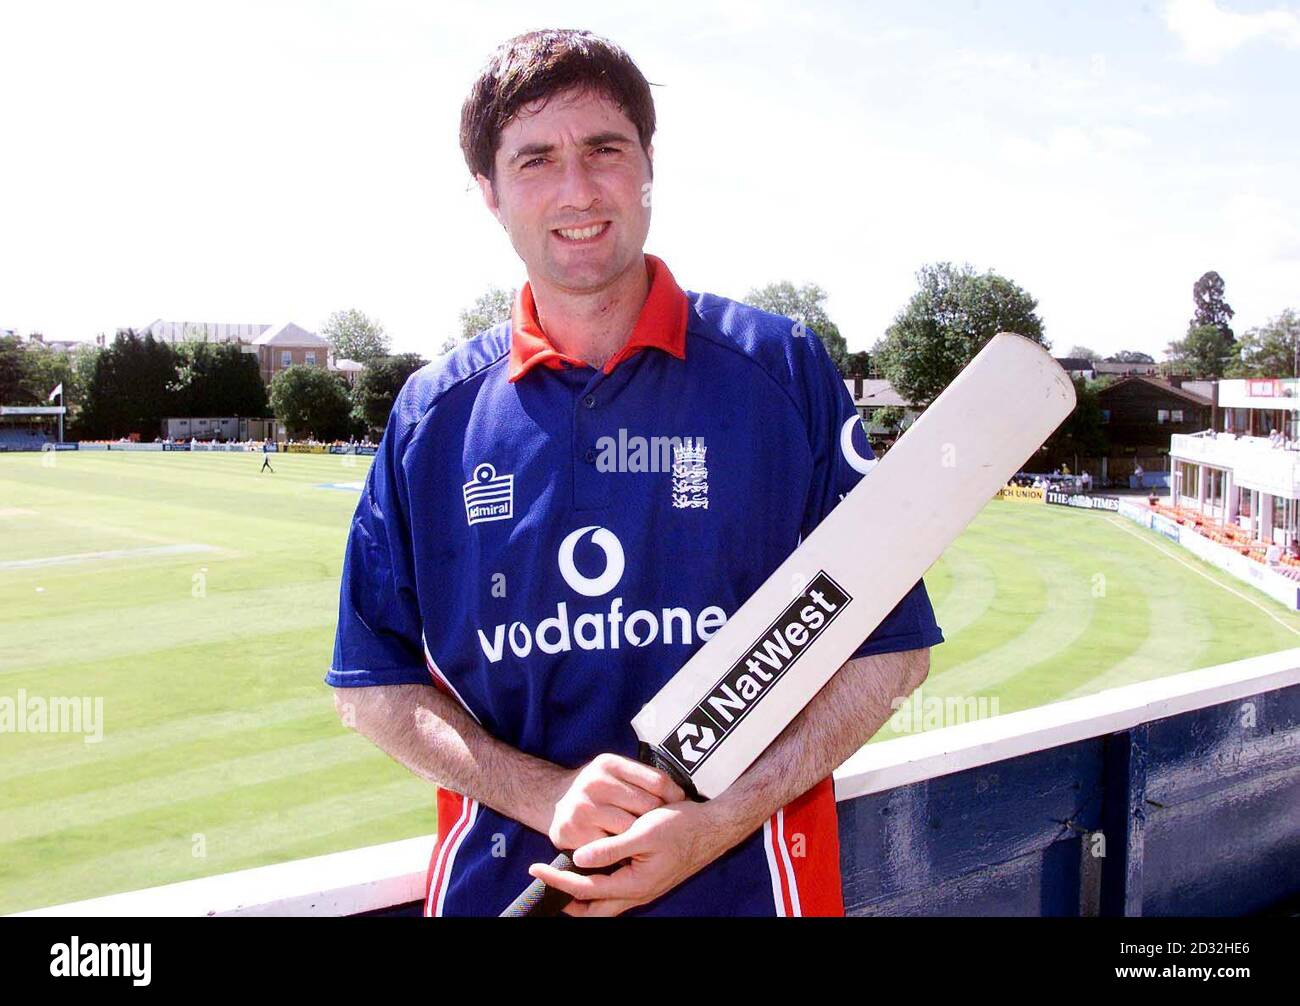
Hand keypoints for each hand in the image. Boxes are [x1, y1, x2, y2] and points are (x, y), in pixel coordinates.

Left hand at [528, 799, 734, 915]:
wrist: (714, 828)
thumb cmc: (682, 826)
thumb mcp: (645, 832)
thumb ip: (611, 848)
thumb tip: (580, 859)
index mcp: (635, 884)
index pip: (585, 889)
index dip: (558, 880)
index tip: (535, 868)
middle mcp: (637, 893)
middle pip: (593, 909)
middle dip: (566, 899)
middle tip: (545, 880)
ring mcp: (644, 889)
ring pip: (604, 903)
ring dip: (582, 895)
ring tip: (562, 878)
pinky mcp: (647, 881)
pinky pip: (616, 893)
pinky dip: (598, 888)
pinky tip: (592, 869)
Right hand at [544, 753, 685, 850]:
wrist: (552, 801)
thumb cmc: (597, 791)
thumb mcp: (615, 775)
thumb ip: (641, 780)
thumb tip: (682, 797)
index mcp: (608, 763)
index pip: (657, 781)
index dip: (674, 797)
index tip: (681, 807)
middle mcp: (594, 782)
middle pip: (647, 806)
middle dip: (658, 819)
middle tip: (665, 827)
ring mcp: (582, 807)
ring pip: (631, 829)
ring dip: (640, 837)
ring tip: (646, 839)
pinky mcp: (572, 831)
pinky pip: (609, 847)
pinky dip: (619, 850)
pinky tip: (624, 849)